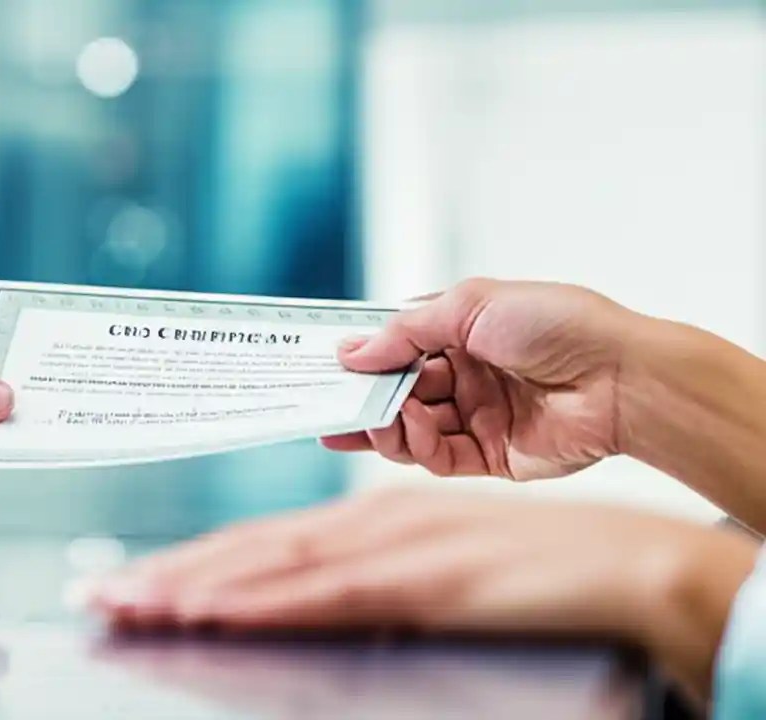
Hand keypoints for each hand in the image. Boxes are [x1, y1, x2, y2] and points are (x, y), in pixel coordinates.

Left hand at [83, 489, 759, 702]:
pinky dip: (262, 601)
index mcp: (367, 520)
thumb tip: (310, 600)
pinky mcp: (422, 579)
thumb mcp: (432, 568)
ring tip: (129, 605)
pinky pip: (325, 593)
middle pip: (247, 552)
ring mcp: (393, 547)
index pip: (259, 545)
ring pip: (270, 568)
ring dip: (192, 587)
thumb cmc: (531, 567)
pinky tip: (214, 612)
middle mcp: (367, 523)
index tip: (132, 585)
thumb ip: (370, 579)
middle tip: (98, 596)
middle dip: (167, 575)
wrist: (623, 562)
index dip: (190, 564)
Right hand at [324, 278, 639, 480]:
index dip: (363, 355)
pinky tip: (405, 426)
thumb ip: (405, 331)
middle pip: (397, 391)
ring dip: (383, 423)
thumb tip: (352, 351)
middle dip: (362, 396)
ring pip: (409, 429)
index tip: (325, 364)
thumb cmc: (560, 326)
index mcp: (464, 331)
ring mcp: (478, 416)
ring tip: (370, 416)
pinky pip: (436, 457)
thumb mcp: (471, 304)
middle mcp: (468, 375)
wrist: (621, 378)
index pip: (399, 345)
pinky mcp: (491, 456)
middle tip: (327, 401)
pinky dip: (414, 444)